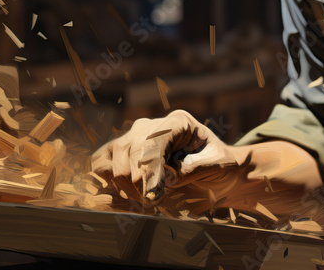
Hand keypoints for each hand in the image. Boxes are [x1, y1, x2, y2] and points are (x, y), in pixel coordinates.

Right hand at [88, 109, 323, 219]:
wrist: (219, 171)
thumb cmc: (221, 167)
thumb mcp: (216, 166)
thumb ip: (191, 168)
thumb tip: (164, 177)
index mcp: (178, 122)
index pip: (152, 141)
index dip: (148, 170)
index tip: (152, 196)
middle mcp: (153, 124)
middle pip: (129, 150)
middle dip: (137, 181)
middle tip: (152, 201)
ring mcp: (136, 136)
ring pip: (113, 155)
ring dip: (123, 182)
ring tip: (143, 198)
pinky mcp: (125, 151)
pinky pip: (102, 160)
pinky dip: (107, 178)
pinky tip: (127, 192)